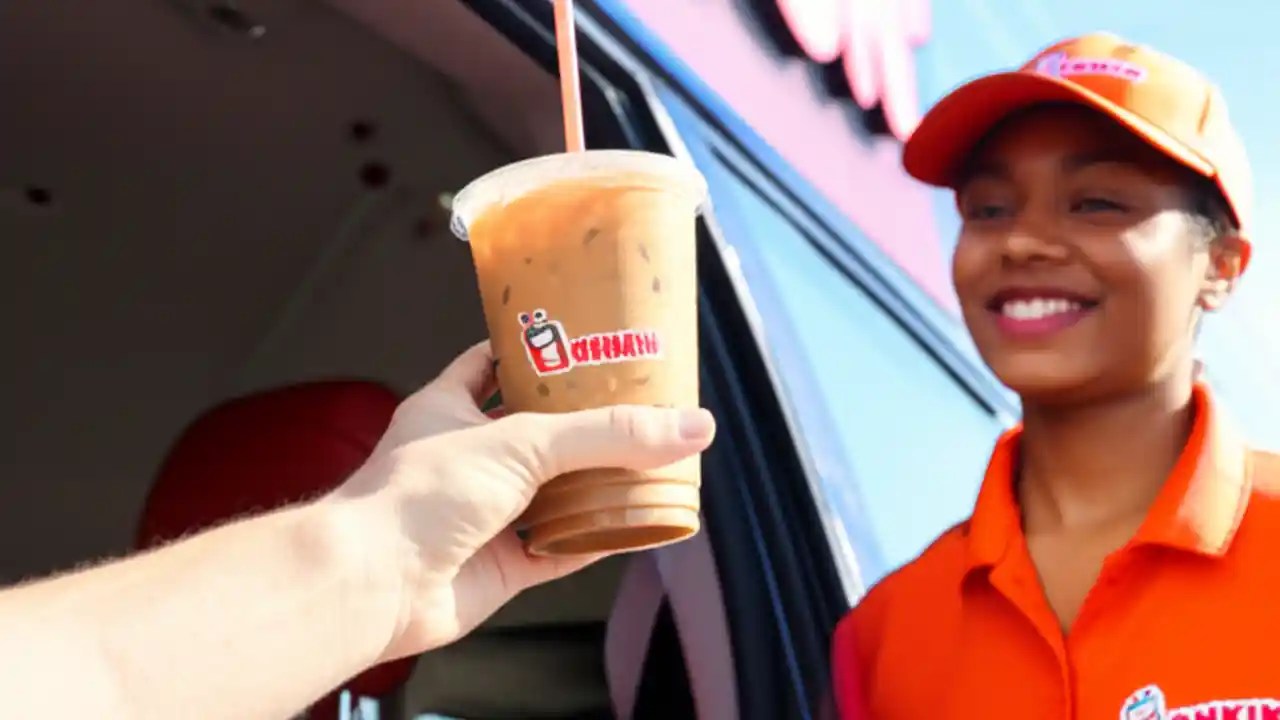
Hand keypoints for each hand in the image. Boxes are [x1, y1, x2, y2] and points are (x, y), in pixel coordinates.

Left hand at [331, 342, 716, 659]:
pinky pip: (562, 549)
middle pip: (539, 433)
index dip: (538, 351)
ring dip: (599, 483)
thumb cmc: (418, 496)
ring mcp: (484, 514)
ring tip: (654, 460)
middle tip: (640, 405)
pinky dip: (598, 538)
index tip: (586, 340)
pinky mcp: (500, 566)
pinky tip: (638, 525)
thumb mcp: (521, 441)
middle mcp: (466, 459)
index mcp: (449, 410)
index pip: (494, 365)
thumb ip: (607, 433)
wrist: (375, 584)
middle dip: (587, 423)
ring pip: (555, 493)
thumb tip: (690, 427)